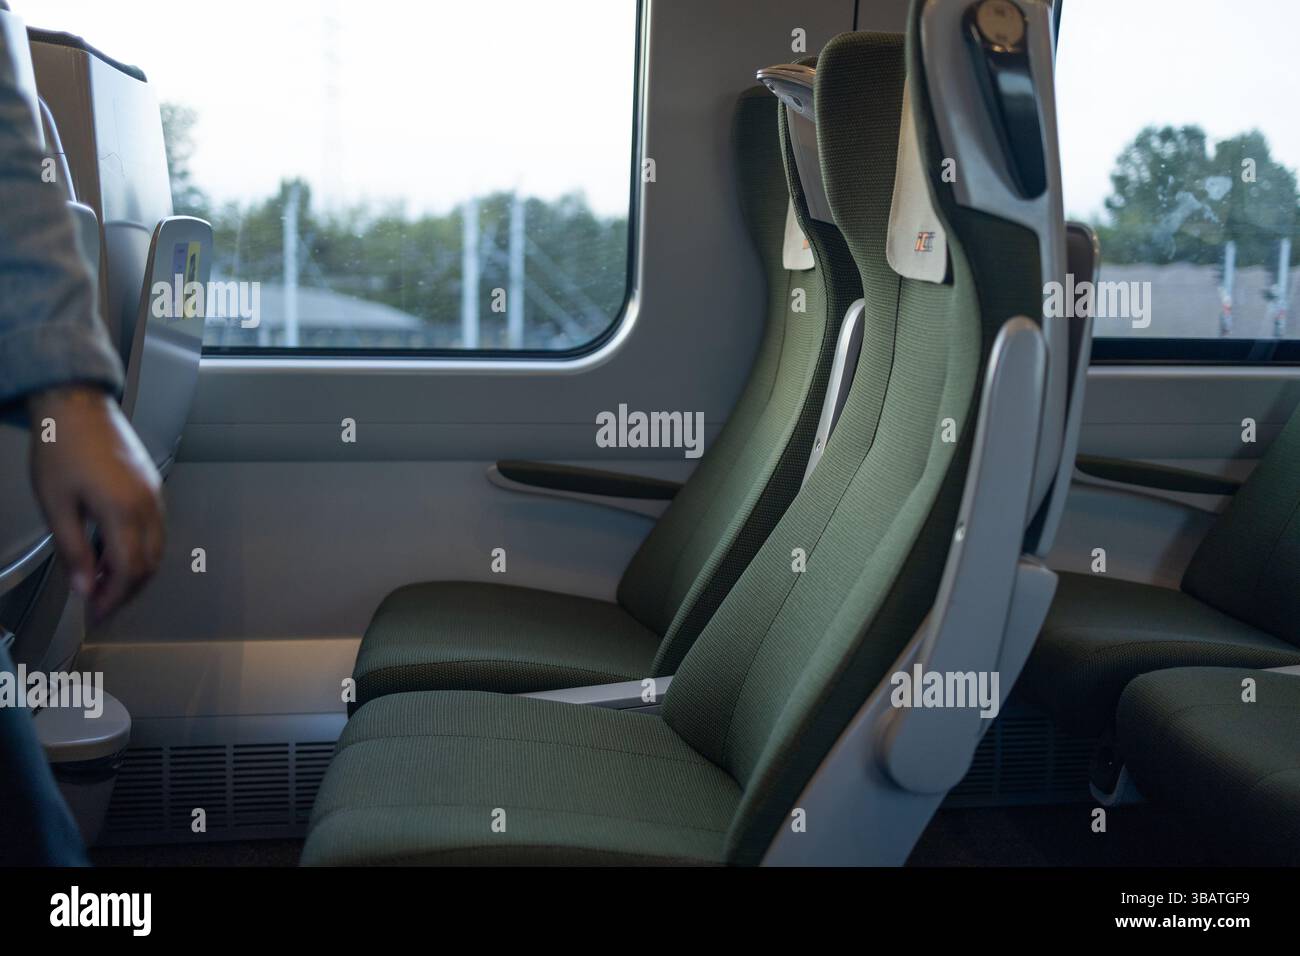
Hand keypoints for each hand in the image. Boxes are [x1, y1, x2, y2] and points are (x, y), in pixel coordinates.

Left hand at [26, 387, 164, 621]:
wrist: (78, 406)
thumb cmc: (63, 448)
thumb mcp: (56, 504)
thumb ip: (72, 549)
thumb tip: (82, 586)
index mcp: (123, 510)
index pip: (128, 570)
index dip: (113, 598)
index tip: (96, 614)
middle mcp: (147, 504)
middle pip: (149, 564)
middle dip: (126, 591)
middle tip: (100, 605)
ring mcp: (154, 495)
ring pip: (157, 549)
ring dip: (133, 572)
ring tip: (103, 581)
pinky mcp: (152, 487)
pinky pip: (155, 529)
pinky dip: (139, 550)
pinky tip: (112, 553)